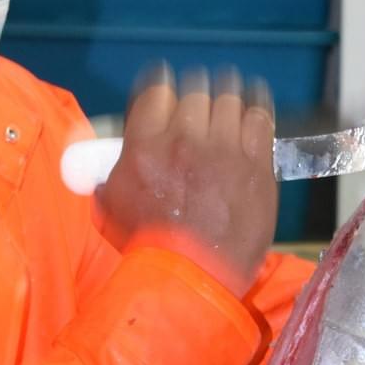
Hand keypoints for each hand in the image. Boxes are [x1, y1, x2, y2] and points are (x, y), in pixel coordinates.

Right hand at [96, 67, 278, 297]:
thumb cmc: (148, 246)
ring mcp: (223, 151)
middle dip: (197, 94)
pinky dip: (256, 107)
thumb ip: (110, 169)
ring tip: (229, 101)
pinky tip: (255, 104)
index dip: (164, 86)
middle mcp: (183, 139)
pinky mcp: (255, 165)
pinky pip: (259, 118)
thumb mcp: (112, 204)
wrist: (192, 278)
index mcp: (143, 145)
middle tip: (201, 105)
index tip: (169, 92)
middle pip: (195, 92)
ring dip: (227, 97)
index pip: (156, 90)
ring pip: (228, 100)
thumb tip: (104, 151)